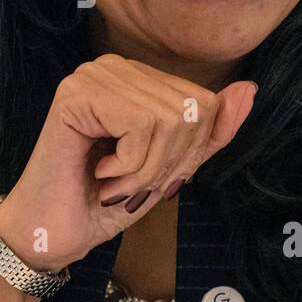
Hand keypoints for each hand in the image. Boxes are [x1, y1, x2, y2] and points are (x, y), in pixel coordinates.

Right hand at [0, 54, 256, 272]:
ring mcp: (93, 75)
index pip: (204, 104)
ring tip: (112, 179)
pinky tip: (99, 170)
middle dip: (167, 163)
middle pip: (191, 111)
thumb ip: (209, 133)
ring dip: (146, 169)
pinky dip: (130, 165)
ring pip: (170, 119)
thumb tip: (249, 90)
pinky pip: (143, 125)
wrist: (52, 234)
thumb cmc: (103, 201)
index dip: (187, 154)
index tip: (147, 175)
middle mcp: (115, 67)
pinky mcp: (78, 94)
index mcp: (137, 79)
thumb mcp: (170, 169)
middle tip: (126, 182)